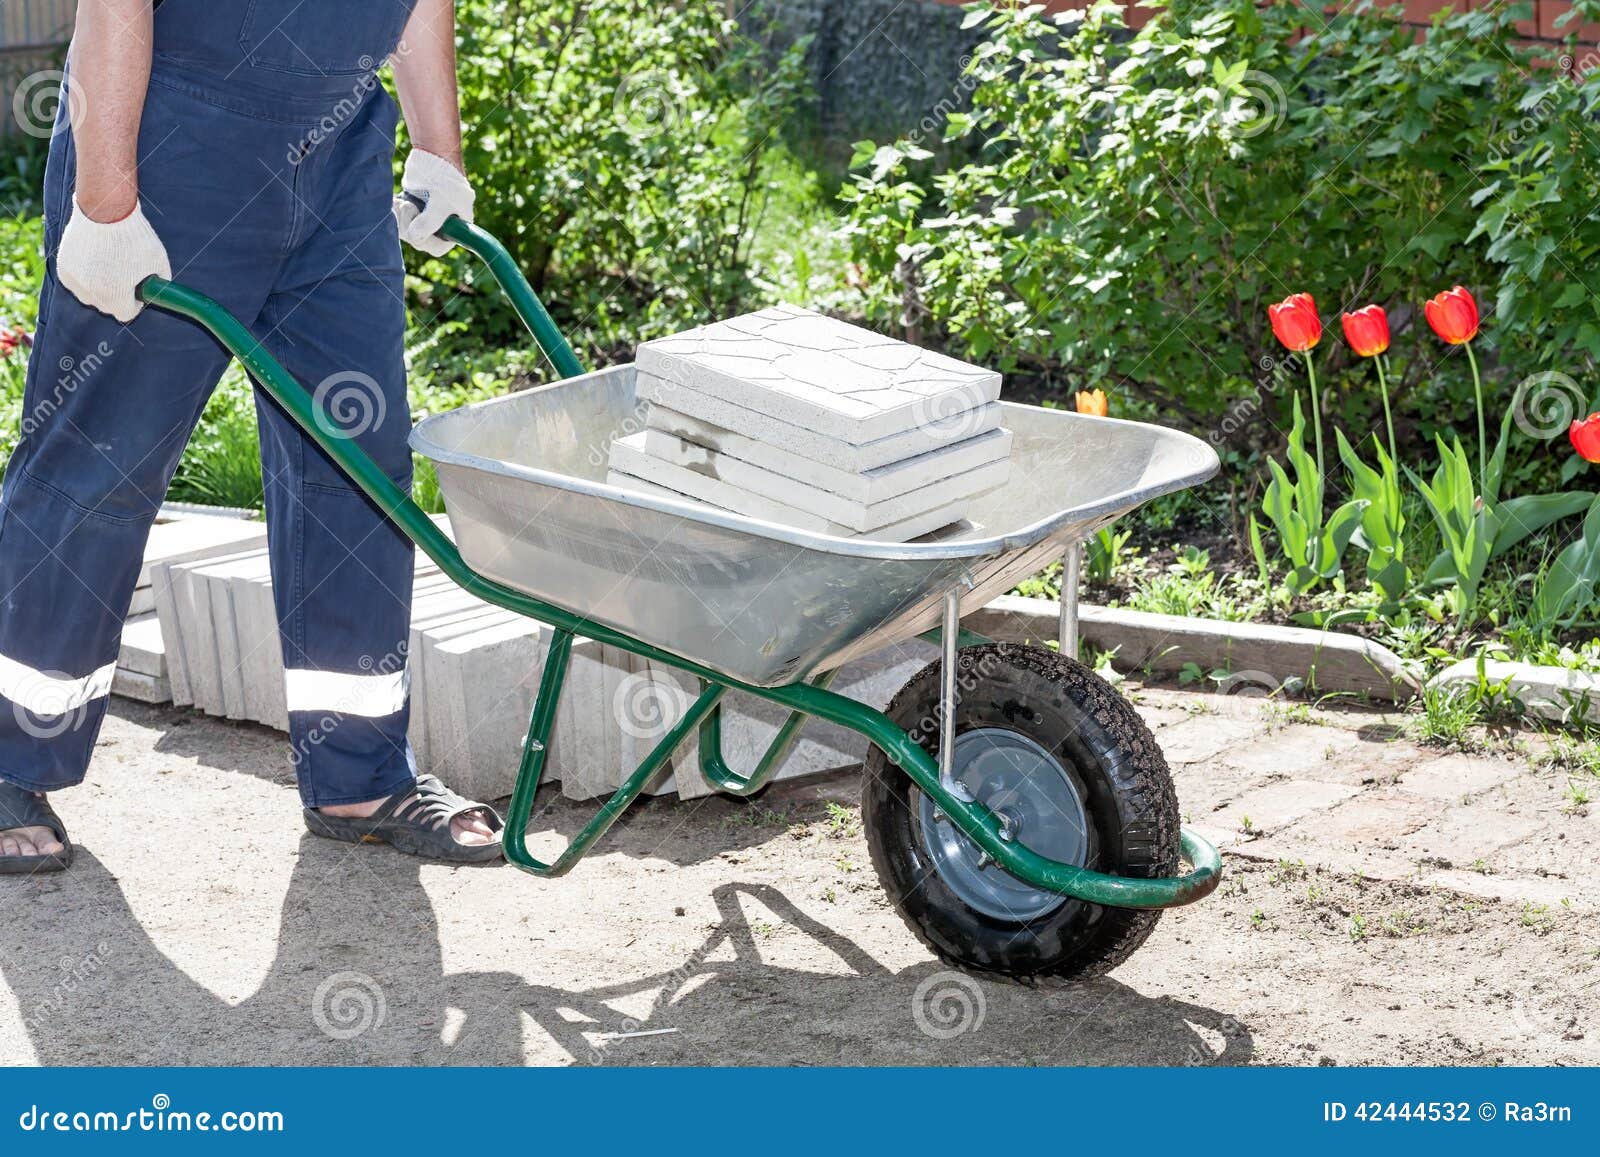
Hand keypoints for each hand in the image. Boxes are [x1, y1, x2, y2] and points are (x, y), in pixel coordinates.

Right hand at [56, 197, 170, 322]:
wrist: (105, 210)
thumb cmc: (135, 237)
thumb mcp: (159, 262)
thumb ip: (160, 281)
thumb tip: (159, 289)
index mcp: (115, 297)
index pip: (126, 314)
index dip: (136, 302)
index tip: (138, 289)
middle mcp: (91, 294)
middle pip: (107, 306)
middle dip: (117, 294)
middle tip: (124, 274)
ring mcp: (74, 280)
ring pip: (89, 295)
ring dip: (99, 286)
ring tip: (110, 264)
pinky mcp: (62, 267)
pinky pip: (75, 281)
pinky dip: (84, 275)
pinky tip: (94, 260)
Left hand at [393, 149, 473, 256]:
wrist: (433, 156)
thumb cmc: (445, 178)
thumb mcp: (442, 201)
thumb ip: (430, 222)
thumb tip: (414, 237)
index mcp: (455, 229)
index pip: (437, 248)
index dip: (426, 241)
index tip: (419, 226)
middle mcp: (440, 227)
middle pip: (419, 240)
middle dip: (410, 225)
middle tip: (409, 207)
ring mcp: (425, 218)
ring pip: (407, 231)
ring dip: (401, 217)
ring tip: (403, 203)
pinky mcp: (412, 210)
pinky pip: (400, 220)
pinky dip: (396, 212)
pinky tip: (397, 202)